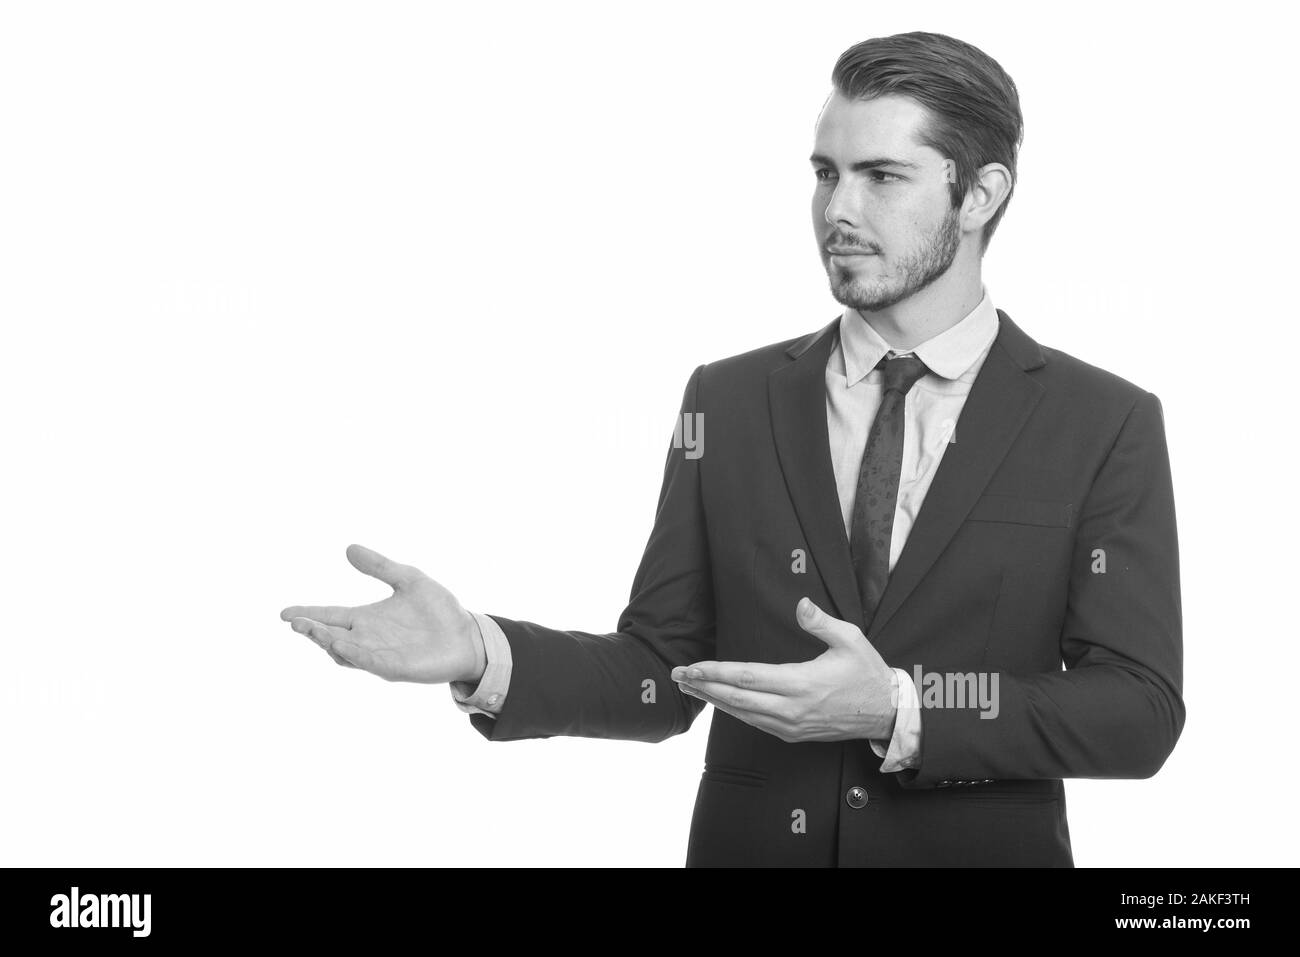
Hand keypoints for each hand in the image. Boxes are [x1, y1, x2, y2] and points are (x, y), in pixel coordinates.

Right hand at [279, 544, 484, 683]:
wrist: (467, 634)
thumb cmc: (439, 610)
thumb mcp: (409, 580)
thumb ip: (380, 567)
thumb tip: (349, 548)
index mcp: (366, 618)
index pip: (329, 615)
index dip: (307, 613)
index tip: (284, 612)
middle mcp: (367, 638)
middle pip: (329, 635)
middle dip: (311, 630)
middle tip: (295, 622)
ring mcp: (379, 655)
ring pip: (344, 653)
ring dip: (328, 643)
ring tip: (313, 630)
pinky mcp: (395, 668)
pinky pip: (369, 663)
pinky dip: (354, 655)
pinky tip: (342, 646)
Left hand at [670, 596, 897, 742]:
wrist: (885, 712)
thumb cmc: (867, 673)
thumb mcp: (851, 640)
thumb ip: (821, 623)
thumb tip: (800, 604)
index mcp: (802, 683)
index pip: (748, 678)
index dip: (716, 672)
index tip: (692, 666)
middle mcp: (792, 708)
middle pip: (737, 699)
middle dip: (703, 687)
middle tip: (677, 677)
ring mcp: (791, 725)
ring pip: (742, 714)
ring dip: (714, 700)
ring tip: (690, 687)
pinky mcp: (793, 734)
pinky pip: (755, 723)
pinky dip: (733, 711)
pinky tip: (720, 701)